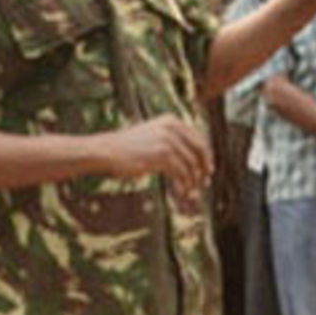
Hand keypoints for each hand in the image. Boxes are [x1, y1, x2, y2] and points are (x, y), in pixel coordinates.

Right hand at [93, 115, 213, 200]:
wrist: (107, 150)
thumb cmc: (128, 148)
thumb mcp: (153, 136)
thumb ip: (173, 142)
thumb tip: (194, 161)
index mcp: (172, 121)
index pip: (199, 138)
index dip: (206, 156)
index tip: (208, 170)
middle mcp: (172, 127)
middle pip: (199, 150)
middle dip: (203, 168)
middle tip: (204, 182)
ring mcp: (168, 140)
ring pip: (191, 165)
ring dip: (193, 181)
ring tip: (190, 192)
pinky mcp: (162, 155)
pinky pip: (181, 173)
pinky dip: (184, 185)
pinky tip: (182, 193)